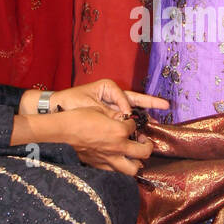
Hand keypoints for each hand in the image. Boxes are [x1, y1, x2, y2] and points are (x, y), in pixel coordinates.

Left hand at [54, 80, 168, 118]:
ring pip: (131, 112)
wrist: (57, 109)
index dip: (135, 105)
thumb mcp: (92, 103)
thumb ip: (110, 110)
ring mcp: (110, 109)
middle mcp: (112, 98)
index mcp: (110, 90)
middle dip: (150, 104)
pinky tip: (140, 134)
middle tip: (166, 106)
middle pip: (136, 101)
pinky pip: (122, 122)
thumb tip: (126, 117)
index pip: (129, 96)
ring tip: (157, 123)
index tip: (132, 115)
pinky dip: (131, 127)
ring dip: (143, 118)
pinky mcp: (107, 119)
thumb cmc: (72, 102)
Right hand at [54, 108, 154, 175]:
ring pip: (134, 169)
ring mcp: (109, 159)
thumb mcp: (98, 110)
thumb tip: (121, 119)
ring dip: (137, 162)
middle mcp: (117, 147)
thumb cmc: (77, 118)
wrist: (60, 132)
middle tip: (143, 141)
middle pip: (144, 152)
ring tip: (134, 155)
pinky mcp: (99, 166)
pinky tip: (117, 160)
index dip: (132, 123)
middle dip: (147, 146)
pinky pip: (116, 172)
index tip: (128, 122)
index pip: (134, 127)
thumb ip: (113, 116)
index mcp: (119, 131)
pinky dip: (120, 167)